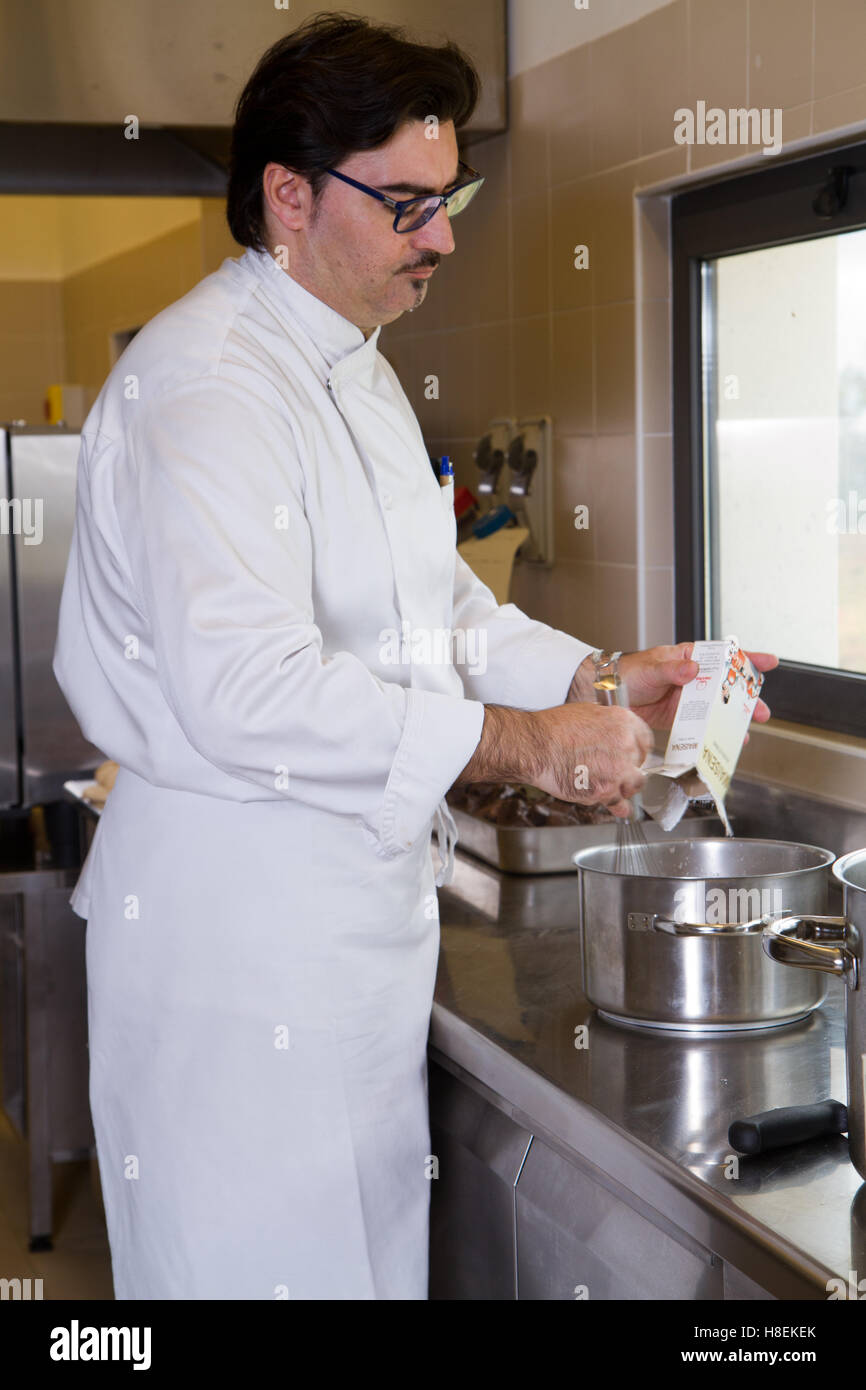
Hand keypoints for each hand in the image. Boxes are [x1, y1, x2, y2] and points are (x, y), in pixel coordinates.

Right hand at [455, 702, 653, 818]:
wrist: (535, 747)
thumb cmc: (553, 729)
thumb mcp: (587, 714)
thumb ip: (609, 728)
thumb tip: (617, 739)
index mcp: (624, 722)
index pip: (646, 741)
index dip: (638, 751)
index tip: (632, 757)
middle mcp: (627, 745)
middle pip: (641, 765)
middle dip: (629, 770)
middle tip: (613, 772)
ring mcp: (618, 770)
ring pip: (633, 786)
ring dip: (622, 788)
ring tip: (606, 785)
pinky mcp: (606, 791)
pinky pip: (618, 803)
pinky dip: (614, 805)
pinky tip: (610, 802)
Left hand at [568, 643, 778, 732]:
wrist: (604, 694)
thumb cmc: (626, 672)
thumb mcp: (651, 667)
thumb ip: (672, 669)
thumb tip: (692, 668)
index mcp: (688, 658)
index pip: (723, 656)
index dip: (747, 659)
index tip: (768, 663)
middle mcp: (691, 679)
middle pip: (725, 687)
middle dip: (745, 699)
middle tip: (760, 711)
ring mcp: (686, 700)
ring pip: (715, 709)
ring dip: (731, 721)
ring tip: (745, 732)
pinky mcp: (677, 718)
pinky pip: (699, 726)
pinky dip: (710, 735)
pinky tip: (721, 744)